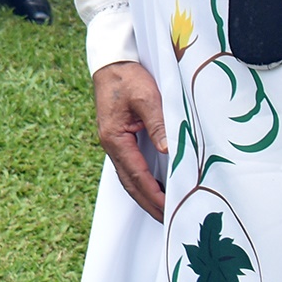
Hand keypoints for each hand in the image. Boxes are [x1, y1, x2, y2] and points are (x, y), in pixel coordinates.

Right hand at [93, 61, 167, 220]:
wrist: (112, 61)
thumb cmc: (128, 77)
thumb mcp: (146, 96)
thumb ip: (158, 124)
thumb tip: (167, 151)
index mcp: (114, 137)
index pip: (136, 174)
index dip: (153, 194)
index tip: (169, 208)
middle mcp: (111, 144)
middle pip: (129, 182)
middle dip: (148, 203)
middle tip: (168, 220)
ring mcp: (114, 142)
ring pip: (128, 177)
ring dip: (144, 195)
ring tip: (163, 211)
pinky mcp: (119, 138)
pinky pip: (129, 166)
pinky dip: (141, 182)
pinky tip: (154, 187)